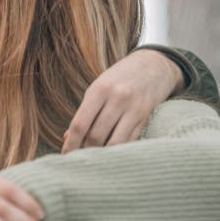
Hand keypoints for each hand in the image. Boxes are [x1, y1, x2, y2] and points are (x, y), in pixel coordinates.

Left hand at [62, 49, 183, 152]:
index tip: (65, 155)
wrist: (154, 64)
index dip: (71, 143)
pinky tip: (111, 152)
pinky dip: (118, 150)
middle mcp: (117, 98)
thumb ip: (84, 112)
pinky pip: (129, 141)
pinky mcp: (146, 117)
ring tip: (95, 156)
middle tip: (80, 156)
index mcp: (99, 90)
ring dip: (102, 154)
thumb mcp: (98, 88)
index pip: (80, 124)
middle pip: (96, 136)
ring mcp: (134, 108)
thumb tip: (68, 138)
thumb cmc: (118, 79)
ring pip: (114, 143)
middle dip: (85, 150)